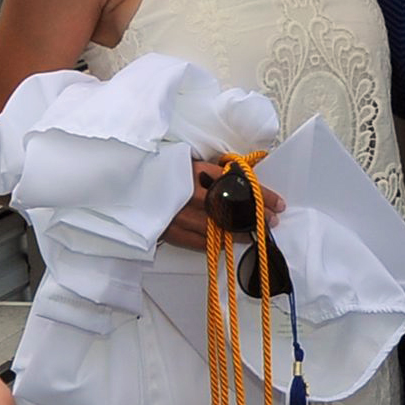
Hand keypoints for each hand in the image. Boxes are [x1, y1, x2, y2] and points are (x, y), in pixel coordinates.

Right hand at [160, 160, 287, 251]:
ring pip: (219, 229)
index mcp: (197, 172)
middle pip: (234, 209)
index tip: (278, 203)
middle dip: (255, 217)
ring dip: (240, 233)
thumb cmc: (160, 170)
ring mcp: (181, 215)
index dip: (262, 196)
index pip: (239, 184)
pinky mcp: (170, 232)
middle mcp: (192, 194)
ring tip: (254, 234)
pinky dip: (216, 244)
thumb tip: (243, 174)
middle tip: (270, 221)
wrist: (126, 184)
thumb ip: (213, 170)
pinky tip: (227, 243)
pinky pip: (199, 242)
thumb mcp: (188, 161)